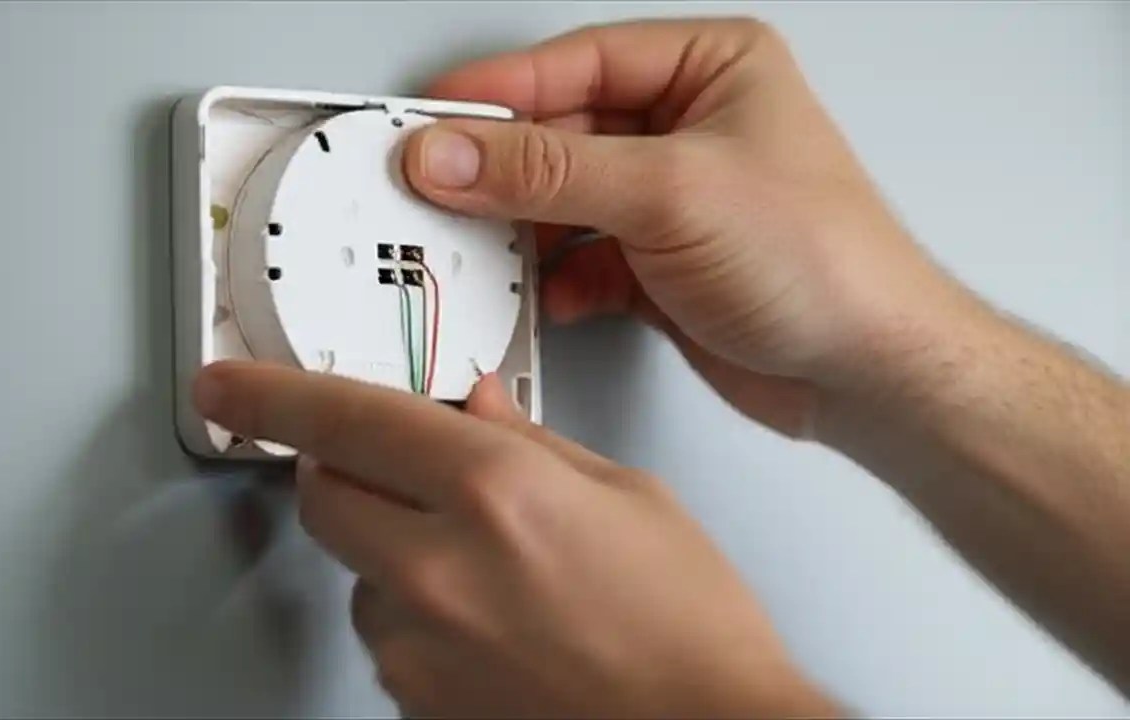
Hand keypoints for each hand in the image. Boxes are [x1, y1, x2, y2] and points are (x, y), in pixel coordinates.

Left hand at [193, 363, 835, 717]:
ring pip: (356, 572)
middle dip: (345, 470)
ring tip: (490, 567)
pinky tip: (494, 618)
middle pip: (324, 496)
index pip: (345, 420)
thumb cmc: (691, 629)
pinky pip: (389, 634)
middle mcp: (441, 569)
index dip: (273, 395)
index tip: (230, 386)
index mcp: (496, 491)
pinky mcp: (420, 703)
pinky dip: (418, 612)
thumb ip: (528, 441)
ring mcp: (422, 648)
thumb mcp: (626, 494)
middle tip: (398, 468)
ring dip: (392, 551)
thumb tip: (473, 404)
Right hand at [403, 18, 962, 436]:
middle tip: (435, 188)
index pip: (578, 62)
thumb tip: (455, 154)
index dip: (498, 92)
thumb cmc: (825, 261)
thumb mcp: (671, 192)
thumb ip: (549, 171)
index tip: (430, 118)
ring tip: (478, 247)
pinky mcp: (661, 266)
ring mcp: (673, 200)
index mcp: (712, 69)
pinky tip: (547, 296)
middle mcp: (690, 127)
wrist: (868, 374)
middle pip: (563, 133)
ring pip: (566, 201)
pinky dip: (557, 281)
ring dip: (523, 230)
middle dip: (503, 170)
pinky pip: (582, 259)